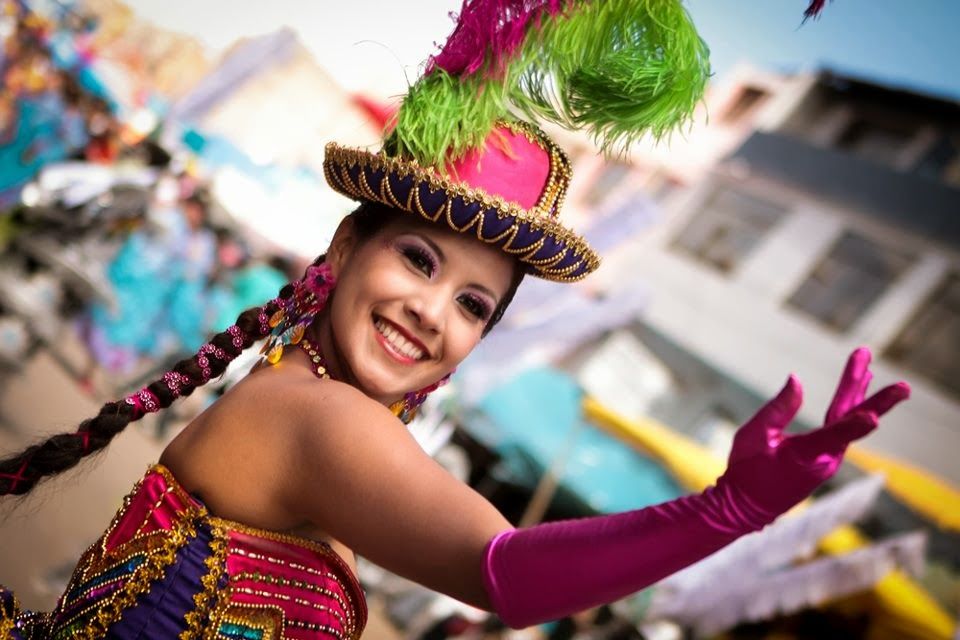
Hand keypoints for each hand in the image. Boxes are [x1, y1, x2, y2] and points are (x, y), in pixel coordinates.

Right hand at [719, 348, 909, 527]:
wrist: (745, 506)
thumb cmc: (746, 470)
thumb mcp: (753, 436)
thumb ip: (778, 408)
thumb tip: (796, 379)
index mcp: (804, 454)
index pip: (833, 436)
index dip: (854, 425)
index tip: (874, 416)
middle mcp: (824, 460)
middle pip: (853, 423)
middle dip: (877, 400)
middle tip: (904, 387)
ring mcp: (827, 461)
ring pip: (848, 423)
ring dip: (859, 395)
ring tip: (869, 371)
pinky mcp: (824, 460)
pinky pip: (841, 431)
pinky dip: (850, 412)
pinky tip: (858, 401)